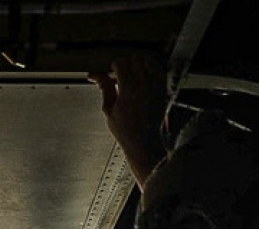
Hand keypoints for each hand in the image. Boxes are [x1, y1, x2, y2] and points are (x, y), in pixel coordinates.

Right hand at [87, 54, 167, 185]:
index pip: (121, 63)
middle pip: (134, 58)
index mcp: (128, 90)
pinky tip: (144, 75)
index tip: (110, 71)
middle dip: (126, 62)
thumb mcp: (108, 109)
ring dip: (139, 62)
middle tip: (121, 72)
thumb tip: (95, 75)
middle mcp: (144, 85)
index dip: (113, 65)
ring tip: (133, 71)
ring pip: (148, 59)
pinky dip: (151, 67)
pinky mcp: (163, 87)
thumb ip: (104, 88)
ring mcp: (155, 85)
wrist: (144, 140)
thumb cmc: (125, 129)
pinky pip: (159, 67)